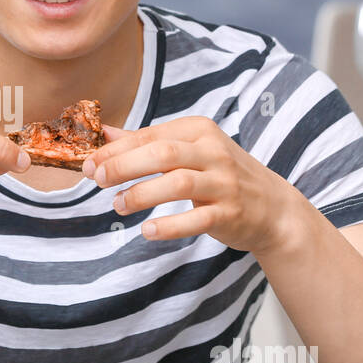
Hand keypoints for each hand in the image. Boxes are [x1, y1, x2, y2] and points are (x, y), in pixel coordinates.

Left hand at [82, 117, 302, 254]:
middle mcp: (213, 152)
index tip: (90, 163)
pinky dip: (170, 226)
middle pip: (163, 154)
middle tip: (99, 180)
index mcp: (199, 131)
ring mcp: (224, 183)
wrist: (272, 207)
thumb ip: (146, 142)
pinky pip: (197, 219)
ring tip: (119, 205)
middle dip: (124, 166)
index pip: (151, 135)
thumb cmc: (219, 175)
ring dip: (142, 195)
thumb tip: (104, 133)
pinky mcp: (230, 213)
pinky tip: (148, 231)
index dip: (116, 149)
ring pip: (178, 183)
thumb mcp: (188, 150)